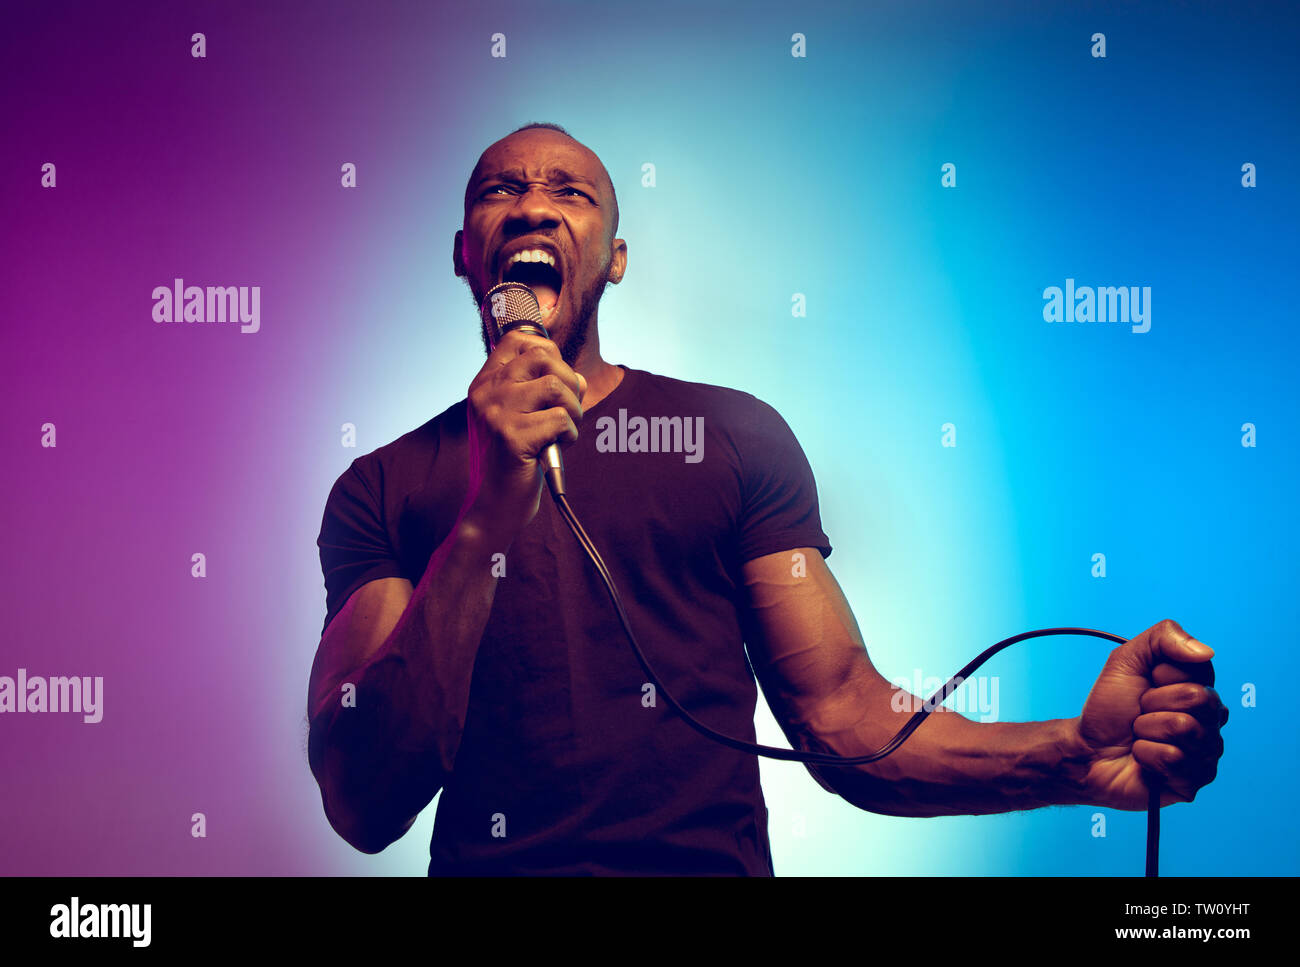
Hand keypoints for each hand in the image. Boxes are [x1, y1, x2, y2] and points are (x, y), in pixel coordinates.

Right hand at [461, 330, 585, 540]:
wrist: (499, 503)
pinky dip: (570, 435)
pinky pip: (561, 419)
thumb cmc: (518, 457)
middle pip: (545, 357)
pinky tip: (556, 448)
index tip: (554, 381)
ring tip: (562, 431)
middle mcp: (486, 392)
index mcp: (486, 382)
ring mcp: (496, 412)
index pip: (518, 339)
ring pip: (557, 387)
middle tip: (566, 412)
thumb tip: (579, 378)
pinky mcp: (511, 436)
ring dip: (573, 411)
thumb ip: (548, 389)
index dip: (549, 353)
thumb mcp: (528, 415)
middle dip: (570, 383)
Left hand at [1073, 619, 1227, 809]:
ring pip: (1185, 729)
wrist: (1087, 748)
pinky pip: (1175, 760)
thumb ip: (1164, 638)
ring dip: (1146, 730)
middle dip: (1152, 703)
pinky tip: (1143, 759)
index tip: (1146, 684)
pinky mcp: (1194, 783)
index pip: (1200, 669)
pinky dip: (1147, 755)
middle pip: (1197, 699)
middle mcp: (1211, 722)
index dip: (1161, 674)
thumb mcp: (1127, 660)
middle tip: (1139, 713)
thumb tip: (1206, 651)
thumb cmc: (1110, 707)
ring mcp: (1206, 754)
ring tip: (1140, 736)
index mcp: (1201, 691)